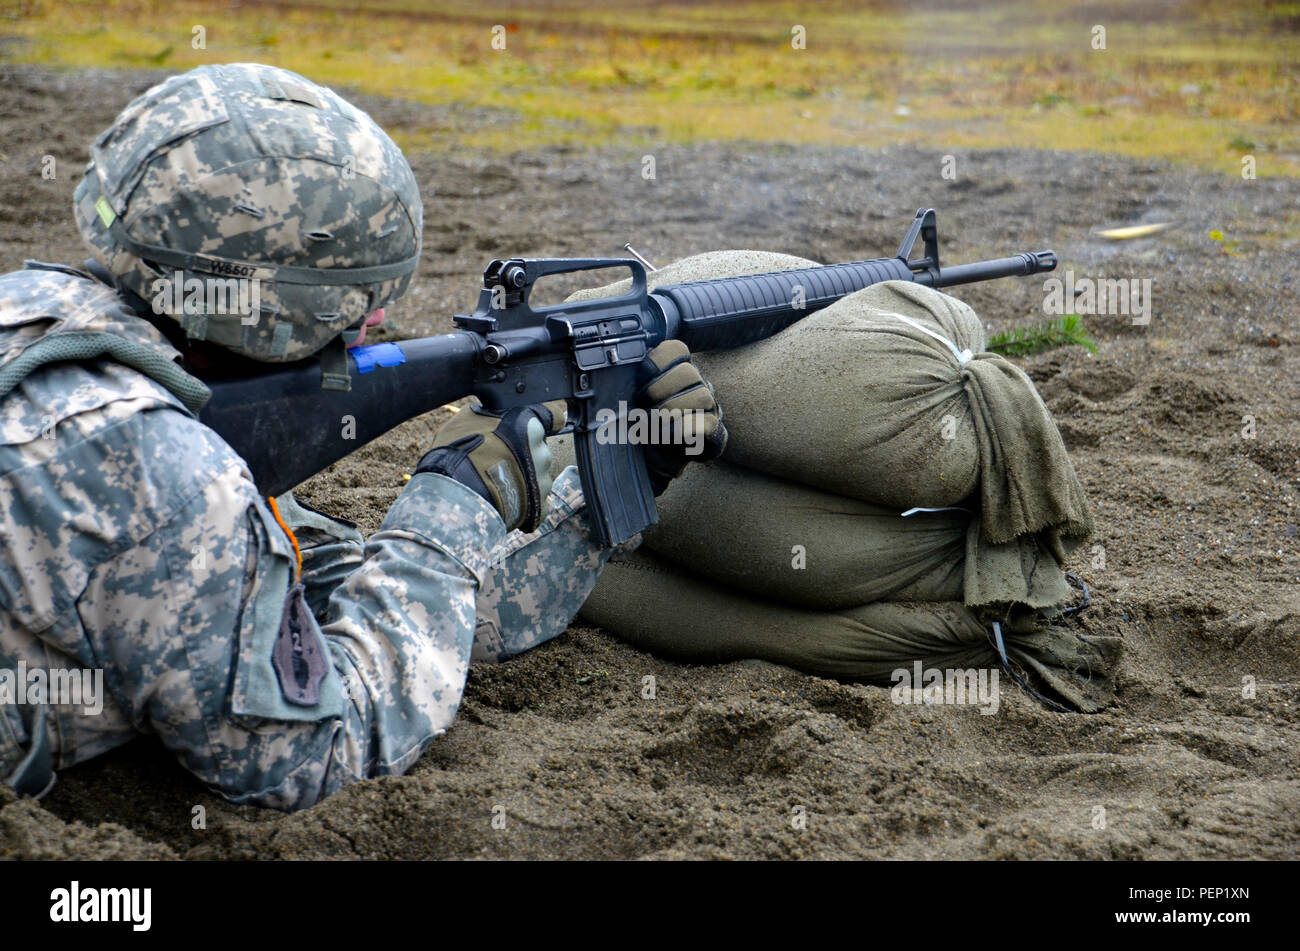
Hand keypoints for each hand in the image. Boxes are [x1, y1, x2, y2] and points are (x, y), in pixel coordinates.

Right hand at [415, 400, 566, 531]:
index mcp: (530, 427)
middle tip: (499, 459)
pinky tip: (503, 498)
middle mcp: (542, 452)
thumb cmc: (461, 453)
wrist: (458, 495)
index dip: (544, 420)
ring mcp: (543, 480)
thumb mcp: (468, 418)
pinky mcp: (539, 505)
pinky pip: (535, 499)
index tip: (539, 426)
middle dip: (524, 453)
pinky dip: (522, 499)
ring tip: (496, 481)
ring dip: (522, 476)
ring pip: (537, 474)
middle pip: (539, 449)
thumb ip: (491, 414)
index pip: (551, 416)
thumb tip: (492, 413)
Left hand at [636, 340, 726, 494]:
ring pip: (701, 396)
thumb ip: (627, 381)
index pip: (675, 349)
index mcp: (675, 371)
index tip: (639, 379)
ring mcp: (709, 408)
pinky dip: (685, 429)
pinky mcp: (714, 433)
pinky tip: (668, 436)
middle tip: (642, 407)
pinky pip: (708, 424)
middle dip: (659, 389)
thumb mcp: (627, 401)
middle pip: (688, 372)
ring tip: (652, 425)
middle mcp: (696, 385)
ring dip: (671, 410)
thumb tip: (617, 370)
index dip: (656, 361)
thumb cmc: (636, 428)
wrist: (644, 461)